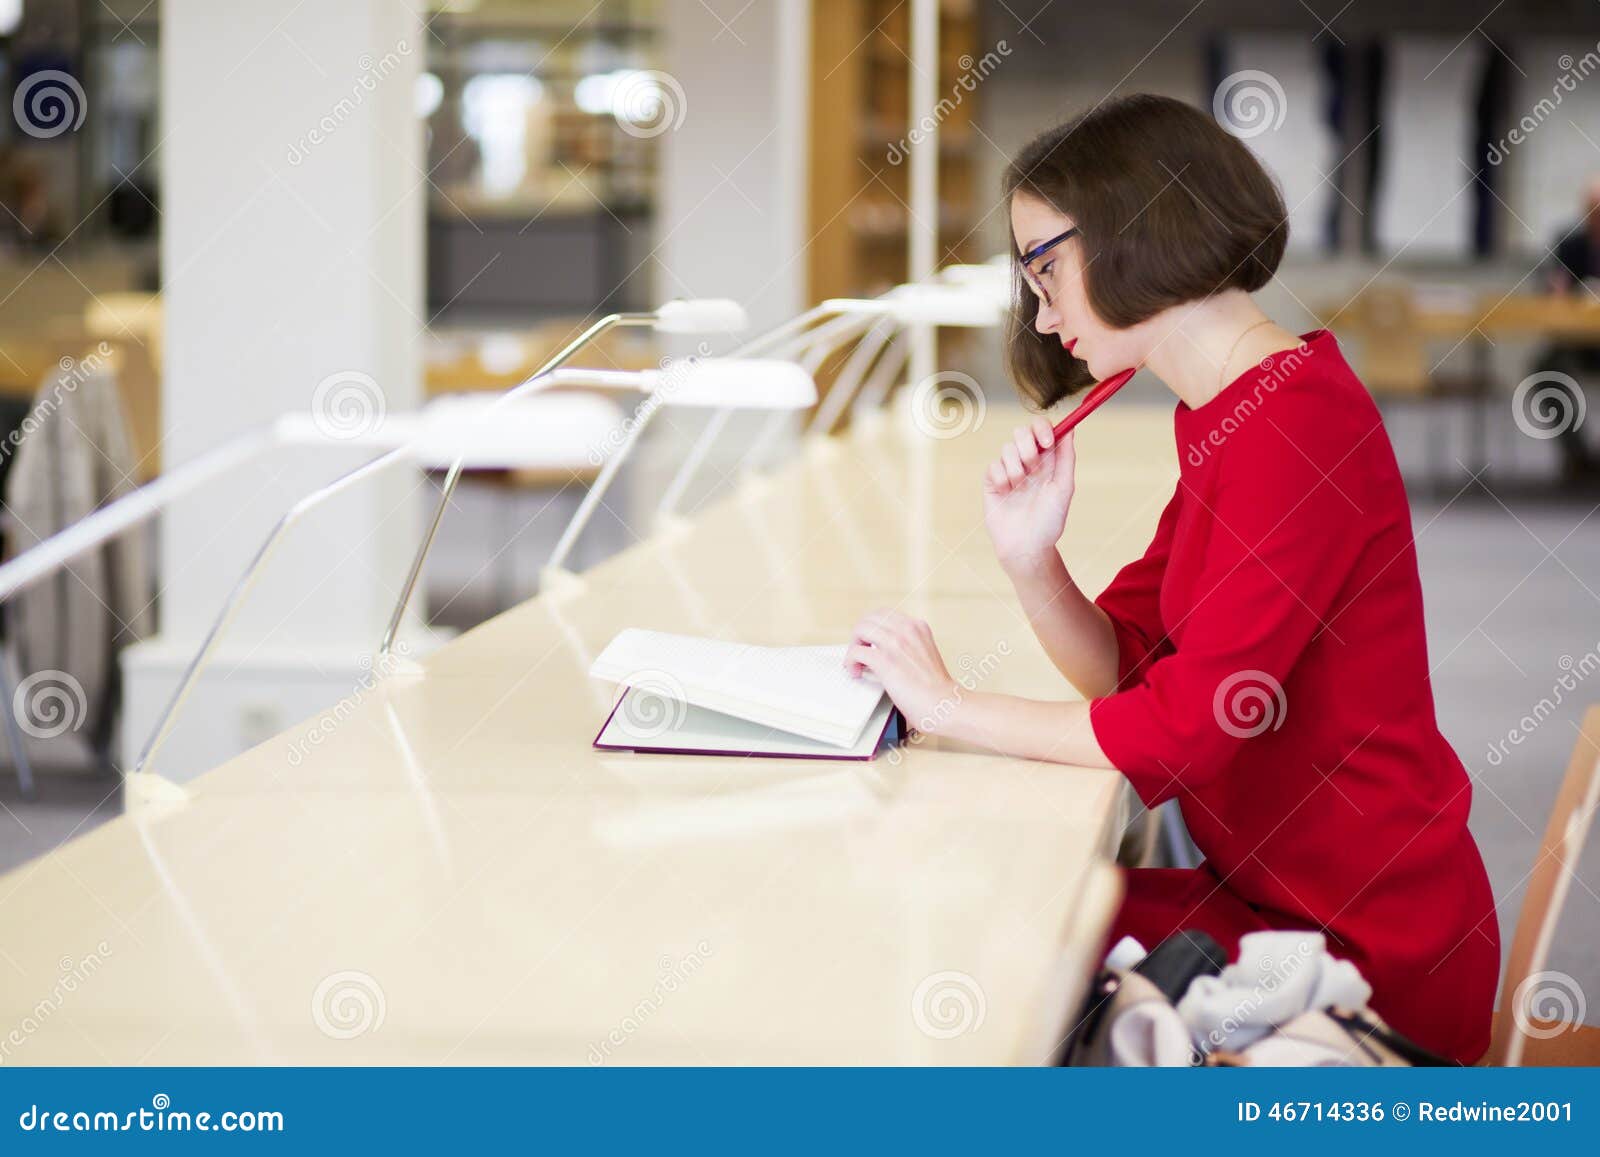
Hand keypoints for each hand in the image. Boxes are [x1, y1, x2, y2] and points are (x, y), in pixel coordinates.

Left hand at [844, 609, 958, 733]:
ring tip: (857, 663)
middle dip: (860, 635)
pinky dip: (851, 662)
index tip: (869, 642)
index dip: (873, 628)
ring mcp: (896, 643)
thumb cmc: (935, 688)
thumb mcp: (925, 652)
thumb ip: (908, 645)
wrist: (944, 704)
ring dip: (854, 647)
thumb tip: (883, 647)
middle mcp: (907, 630)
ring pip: (861, 630)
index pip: (885, 614)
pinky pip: (856, 652)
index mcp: (917, 627)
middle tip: (860, 651)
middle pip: (870, 618)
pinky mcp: (885, 661)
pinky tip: (857, 672)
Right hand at [983, 416, 1075, 570]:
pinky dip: (1002, 479)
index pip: (1042, 430)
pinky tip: (1007, 494)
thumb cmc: (1049, 520)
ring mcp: (1008, 470)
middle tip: (1033, 467)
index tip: (1046, 441)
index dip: (1042, 429)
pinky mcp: (992, 481)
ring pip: (1007, 449)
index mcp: (1048, 461)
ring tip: (1020, 489)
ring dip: (1016, 468)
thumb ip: (1066, 457)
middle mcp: (1027, 462)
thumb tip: (1071, 428)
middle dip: (1027, 447)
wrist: (1026, 546)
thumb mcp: (1063, 487)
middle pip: (1021, 433)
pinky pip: (993, 466)